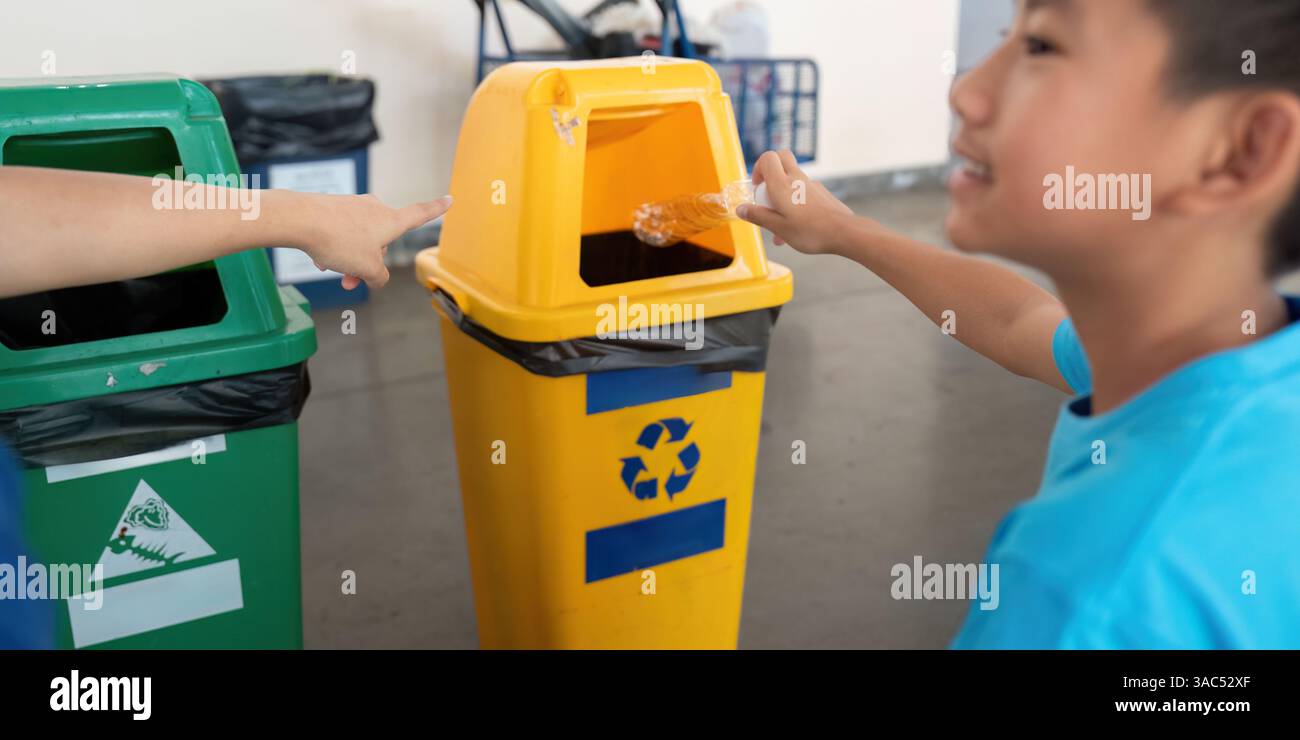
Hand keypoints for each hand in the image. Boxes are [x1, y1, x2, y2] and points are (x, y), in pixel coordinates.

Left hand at [294, 192, 452, 289]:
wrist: (300, 219)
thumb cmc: (339, 240)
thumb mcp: (367, 268)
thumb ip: (379, 277)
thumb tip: (375, 277)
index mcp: (391, 220)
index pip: (421, 214)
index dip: (437, 209)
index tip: (450, 198)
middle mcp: (375, 209)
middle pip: (381, 241)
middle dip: (368, 263)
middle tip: (350, 281)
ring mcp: (353, 207)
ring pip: (358, 240)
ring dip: (349, 259)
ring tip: (331, 269)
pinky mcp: (332, 208)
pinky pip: (340, 233)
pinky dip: (334, 248)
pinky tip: (319, 257)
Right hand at [736, 150, 853, 254]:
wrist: (844, 232)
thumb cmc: (810, 231)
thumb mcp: (778, 227)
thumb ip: (758, 216)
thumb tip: (741, 209)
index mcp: (782, 184)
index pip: (768, 158)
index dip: (758, 169)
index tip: (757, 188)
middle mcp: (797, 179)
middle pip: (782, 158)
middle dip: (770, 171)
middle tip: (766, 193)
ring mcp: (811, 185)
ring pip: (791, 180)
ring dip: (782, 196)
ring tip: (780, 227)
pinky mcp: (821, 194)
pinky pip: (803, 193)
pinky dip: (795, 205)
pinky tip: (796, 228)